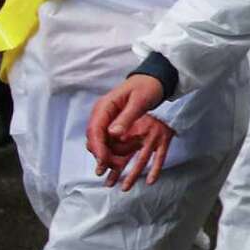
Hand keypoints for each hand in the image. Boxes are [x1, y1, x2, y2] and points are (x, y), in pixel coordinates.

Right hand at [86, 75, 174, 189]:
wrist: (155, 79)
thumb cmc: (148, 87)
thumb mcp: (140, 102)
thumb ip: (127, 118)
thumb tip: (112, 134)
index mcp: (104, 106)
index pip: (94, 130)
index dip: (98, 148)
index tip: (103, 162)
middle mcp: (101, 113)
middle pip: (94, 139)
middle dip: (101, 155)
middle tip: (110, 170)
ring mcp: (105, 118)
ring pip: (99, 142)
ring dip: (106, 155)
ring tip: (116, 168)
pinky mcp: (112, 123)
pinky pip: (107, 140)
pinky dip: (112, 150)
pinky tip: (118, 160)